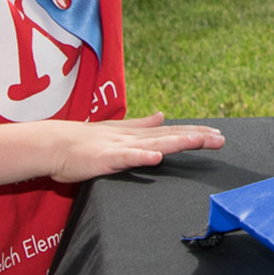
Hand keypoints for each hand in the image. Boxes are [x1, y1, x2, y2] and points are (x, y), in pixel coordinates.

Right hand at [46, 114, 224, 184]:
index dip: (195, 133)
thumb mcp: (118, 131)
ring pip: (153, 144)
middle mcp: (133, 138)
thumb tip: (163, 116)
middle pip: (169, 137)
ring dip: (177, 142)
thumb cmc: (83, 142)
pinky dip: (141, 157)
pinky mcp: (105, 158)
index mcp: (136, 135)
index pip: (171, 133)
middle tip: (221, 140)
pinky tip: (157, 157)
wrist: (53, 145)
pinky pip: (126, 158)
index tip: (217, 135)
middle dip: (196, 138)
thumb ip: (142, 125)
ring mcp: (119, 147)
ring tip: (199, 141)